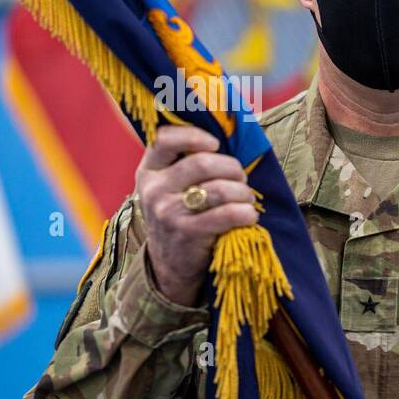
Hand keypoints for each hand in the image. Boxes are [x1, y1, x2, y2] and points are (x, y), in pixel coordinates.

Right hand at [135, 125, 258, 306]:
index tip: (215, 144)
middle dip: (232, 168)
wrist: (169, 264)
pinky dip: (246, 213)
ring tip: (246, 199)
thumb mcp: (168, 186)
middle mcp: (154, 189)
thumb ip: (184, 162)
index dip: (194, 136)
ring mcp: (168, 212)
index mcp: (149, 171)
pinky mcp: (187, 233)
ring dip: (243, 192)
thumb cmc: (178, 214)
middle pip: (203, 163)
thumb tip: (228, 134)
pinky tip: (248, 215)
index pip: (164, 139)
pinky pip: (227, 214)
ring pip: (220, 189)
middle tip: (240, 178)